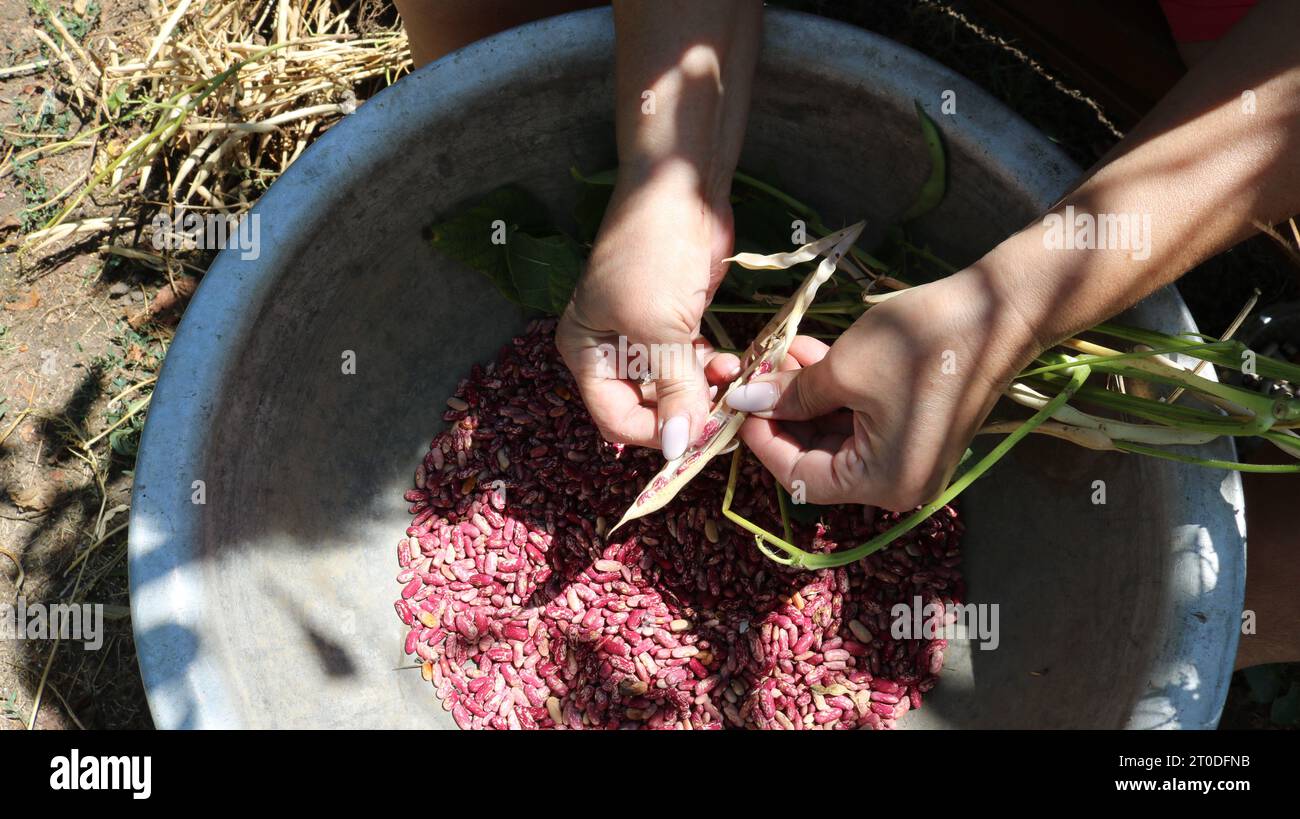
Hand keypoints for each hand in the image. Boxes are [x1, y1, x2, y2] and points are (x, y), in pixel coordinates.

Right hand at [556, 168, 740, 457]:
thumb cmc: (653, 254)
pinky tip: (731, 362)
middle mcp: (608, 351)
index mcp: (586, 352)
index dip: (653, 432)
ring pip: (673, 391)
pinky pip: (692, 368)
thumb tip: (676, 448)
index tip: (695, 436)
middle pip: (645, 408)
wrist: (681, 190)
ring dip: (702, 392)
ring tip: (729, 377)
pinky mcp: (676, 326)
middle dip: (683, 411)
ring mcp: (643, 338)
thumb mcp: (659, 328)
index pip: (614, 417)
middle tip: (723, 410)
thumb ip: (672, 390)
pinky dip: (711, 371)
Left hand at [726, 270, 1040, 510]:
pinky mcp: (916, 426)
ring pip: (836, 432)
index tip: (739, 403)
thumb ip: (791, 394)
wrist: (1001, 308)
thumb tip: (744, 404)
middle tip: (755, 373)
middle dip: (783, 412)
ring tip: (780, 352)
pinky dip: (834, 391)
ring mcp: (908, 455)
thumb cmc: (922, 343)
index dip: (763, 439)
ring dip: (805, 395)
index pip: (800, 477)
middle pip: (817, 456)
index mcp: (881, 483)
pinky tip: (810, 353)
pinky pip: (861, 418)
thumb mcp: (844, 369)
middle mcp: (897, 481)